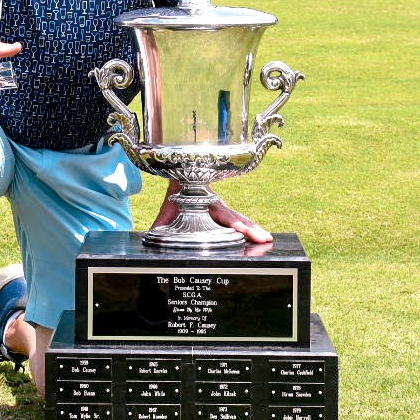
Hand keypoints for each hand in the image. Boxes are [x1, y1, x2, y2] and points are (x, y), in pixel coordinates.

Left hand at [151, 185, 272, 243]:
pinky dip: (252, 227)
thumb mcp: (166, 210)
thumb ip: (160, 224)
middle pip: (239, 219)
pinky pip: (241, 221)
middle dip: (252, 229)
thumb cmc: (176, 196)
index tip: (244, 231)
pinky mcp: (227, 214)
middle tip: (266, 238)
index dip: (235, 224)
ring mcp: (225, 210)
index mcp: (209, 205)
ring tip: (269, 238)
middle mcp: (220, 207)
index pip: (225, 216)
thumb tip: (150, 236)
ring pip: (243, 219)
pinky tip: (262, 235)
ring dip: (256, 229)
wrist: (182, 180)